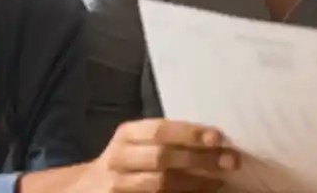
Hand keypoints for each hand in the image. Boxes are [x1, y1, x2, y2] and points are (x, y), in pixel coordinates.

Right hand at [79, 118, 239, 191]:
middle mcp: (118, 158)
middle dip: (199, 159)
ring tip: (219, 182)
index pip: (159, 130)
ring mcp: (117, 185)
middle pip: (162, 157)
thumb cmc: (126, 161)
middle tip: (231, 161)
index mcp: (126, 135)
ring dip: (194, 183)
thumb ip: (166, 139)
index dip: (190, 133)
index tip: (218, 137)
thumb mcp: (136, 143)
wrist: (86, 189)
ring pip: (159, 185)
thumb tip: (214, 140)